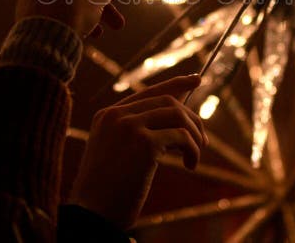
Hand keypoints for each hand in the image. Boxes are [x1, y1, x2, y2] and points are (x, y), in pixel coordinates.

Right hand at [70, 75, 207, 228]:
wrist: (91, 215)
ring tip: (195, 156)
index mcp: (107, 116)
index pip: (149, 91)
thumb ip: (137, 134)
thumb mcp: (116, 154)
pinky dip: (192, 150)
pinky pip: (181, 136)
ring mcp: (129, 126)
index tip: (197, 79)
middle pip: (168, 101)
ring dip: (194, 135)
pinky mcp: (143, 143)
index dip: (176, 83)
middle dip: (192, 118)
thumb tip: (177, 123)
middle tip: (203, 141)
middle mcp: (117, 115)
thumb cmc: (106, 192)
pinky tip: (190, 166)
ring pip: (177, 114)